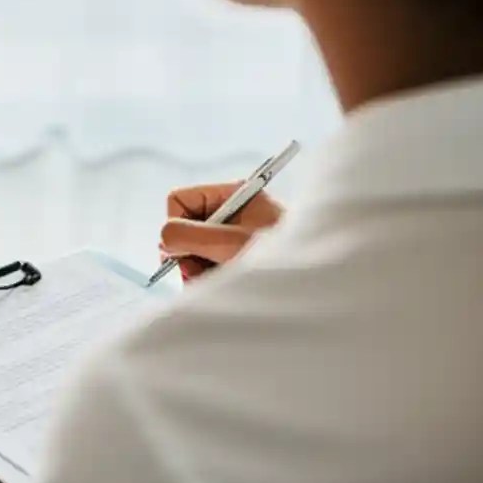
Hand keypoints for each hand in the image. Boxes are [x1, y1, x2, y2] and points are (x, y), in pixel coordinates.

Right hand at [160, 182, 283, 281]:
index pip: (178, 200)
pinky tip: (225, 287)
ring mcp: (231, 237)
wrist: (318, 285)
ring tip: (221, 282)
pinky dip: (207, 282)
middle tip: (200, 271)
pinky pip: (203, 268)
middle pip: (182, 229)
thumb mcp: (231, 243)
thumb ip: (190, 235)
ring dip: (197, 272)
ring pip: (190, 253)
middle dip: (187, 255)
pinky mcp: (234, 259)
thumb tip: (164, 237)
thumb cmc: (281, 257)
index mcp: (232, 195)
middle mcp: (230, 213)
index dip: (175, 225)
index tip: (186, 250)